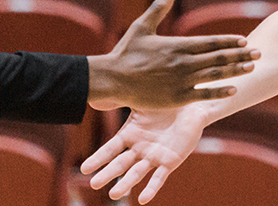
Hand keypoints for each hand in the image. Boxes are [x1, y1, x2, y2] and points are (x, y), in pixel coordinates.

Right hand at [81, 103, 208, 202]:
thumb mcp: (145, 98)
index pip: (110, 149)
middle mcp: (139, 148)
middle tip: (94, 184)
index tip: (84, 169)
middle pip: (120, 164)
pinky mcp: (170, 162)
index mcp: (130, 134)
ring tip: (114, 194)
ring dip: (126, 184)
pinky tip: (143, 199)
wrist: (194, 106)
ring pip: (137, 173)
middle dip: (108, 174)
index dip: (98, 158)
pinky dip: (151, 188)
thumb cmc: (168, 101)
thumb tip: (106, 83)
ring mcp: (153, 156)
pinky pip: (159, 177)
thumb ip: (127, 94)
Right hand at [86, 0, 260, 110]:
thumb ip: (158, 9)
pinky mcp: (176, 98)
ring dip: (235, 70)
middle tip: (259, 53)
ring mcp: (181, 80)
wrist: (111, 80)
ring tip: (252, 67)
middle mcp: (183, 62)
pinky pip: (203, 94)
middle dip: (240, 55)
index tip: (244, 40)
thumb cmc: (125, 53)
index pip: (210, 42)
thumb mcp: (141, 27)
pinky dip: (219, 91)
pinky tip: (234, 88)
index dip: (229, 41)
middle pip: (218, 58)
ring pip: (215, 75)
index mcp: (177, 44)